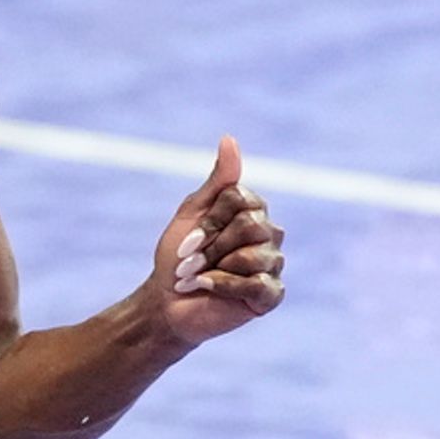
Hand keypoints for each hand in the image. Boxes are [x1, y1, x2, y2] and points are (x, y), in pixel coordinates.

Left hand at [151, 136, 285, 346]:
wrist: (167, 299)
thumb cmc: (178, 254)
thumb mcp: (192, 212)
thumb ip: (218, 180)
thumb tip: (230, 139)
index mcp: (251, 210)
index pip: (240, 198)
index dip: (209, 219)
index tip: (188, 236)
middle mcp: (269, 234)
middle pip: (250, 225)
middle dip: (212, 244)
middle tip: (191, 260)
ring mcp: (272, 265)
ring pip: (253, 255)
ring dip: (214, 267)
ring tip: (199, 277)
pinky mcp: (271, 295)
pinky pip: (256, 284)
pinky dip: (224, 287)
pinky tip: (211, 290)